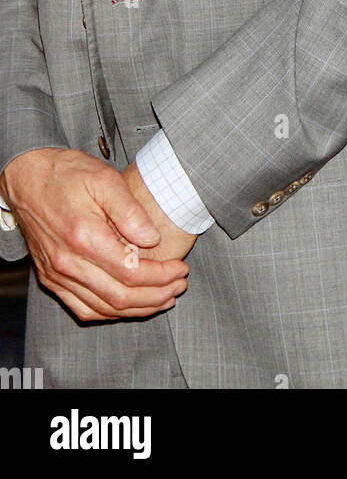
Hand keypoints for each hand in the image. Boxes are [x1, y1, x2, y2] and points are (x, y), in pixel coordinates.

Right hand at [0, 148, 188, 322]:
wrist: (27, 178)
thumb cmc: (66, 174)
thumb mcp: (104, 178)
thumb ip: (130, 211)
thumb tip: (152, 238)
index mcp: (84, 237)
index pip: (132, 272)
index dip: (161, 276)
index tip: (180, 269)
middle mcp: (68, 263)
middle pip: (120, 297)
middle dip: (156, 296)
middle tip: (178, 286)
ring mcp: (57, 274)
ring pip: (103, 308)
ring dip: (137, 308)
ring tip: (162, 298)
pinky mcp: (51, 278)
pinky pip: (83, 308)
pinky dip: (110, 312)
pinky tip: (128, 305)